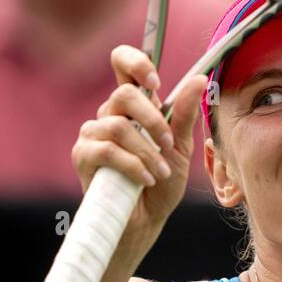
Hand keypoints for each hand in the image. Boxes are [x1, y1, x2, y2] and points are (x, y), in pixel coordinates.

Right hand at [71, 46, 206, 256]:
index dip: (135, 62)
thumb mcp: (180, 147)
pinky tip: (147, 179)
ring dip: (146, 151)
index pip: (123, 63)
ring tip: (160, 171)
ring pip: (118, 125)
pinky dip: (133, 166)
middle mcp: (110, 114)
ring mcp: (93, 133)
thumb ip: (184, 114)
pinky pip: (106, 150)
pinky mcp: (82, 155)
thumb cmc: (162, 181)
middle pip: (123, 93)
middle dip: (152, 119)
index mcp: (134, 106)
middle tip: (168, 143)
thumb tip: (198, 79)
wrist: (146, 219)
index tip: (157, 81)